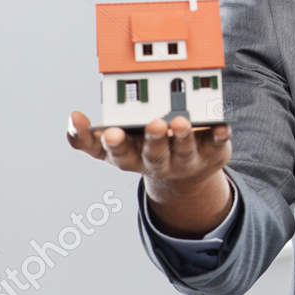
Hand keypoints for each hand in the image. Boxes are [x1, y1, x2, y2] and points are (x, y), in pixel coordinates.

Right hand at [67, 110, 232, 234]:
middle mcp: (157, 161)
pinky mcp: (211, 154)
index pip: (118, 153)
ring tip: (182, 122)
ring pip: (184, 151)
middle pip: (154, 155)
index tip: (110, 133)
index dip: (113, 144)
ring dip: (183, 137)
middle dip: (153, 141)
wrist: (184, 175)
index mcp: (131, 156)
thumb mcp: (112, 147)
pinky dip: (220, 136)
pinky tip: (222, 126)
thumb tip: (71, 118)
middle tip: (153, 124)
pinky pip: (217, 145)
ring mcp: (185, 160)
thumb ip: (87, 136)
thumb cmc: (141, 151)